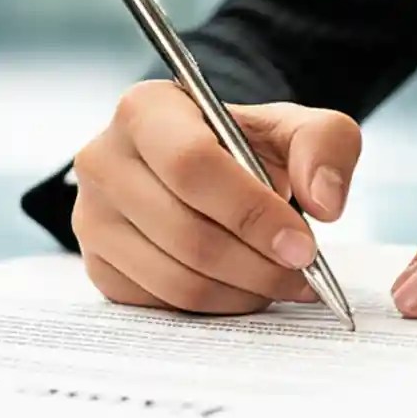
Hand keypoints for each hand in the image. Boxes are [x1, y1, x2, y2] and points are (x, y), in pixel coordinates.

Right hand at [71, 80, 362, 313]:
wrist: (203, 172)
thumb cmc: (244, 148)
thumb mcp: (294, 128)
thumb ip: (324, 146)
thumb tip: (324, 203)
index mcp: (145, 111)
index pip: (192, 166)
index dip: (252, 213)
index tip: (302, 245)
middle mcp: (103, 162)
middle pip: (187, 233)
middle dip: (258, 264)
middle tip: (303, 273)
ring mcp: (91, 219)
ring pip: (176, 279)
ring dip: (243, 292)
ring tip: (280, 280)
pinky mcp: (99, 267)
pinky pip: (162, 305)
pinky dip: (215, 306)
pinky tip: (242, 286)